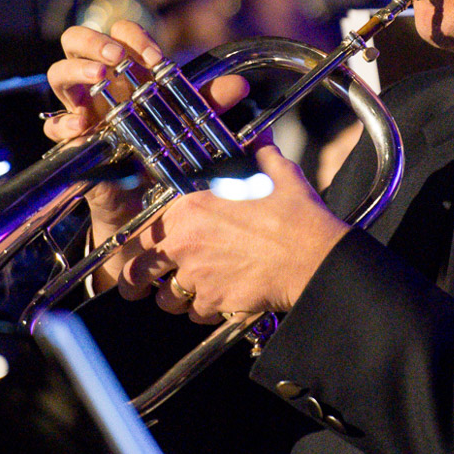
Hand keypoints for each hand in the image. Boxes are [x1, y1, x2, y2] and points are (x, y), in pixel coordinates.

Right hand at [43, 17, 249, 292]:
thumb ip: (209, 104)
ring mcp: (81, 111)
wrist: (143, 205)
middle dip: (92, 42)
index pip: (119, 35)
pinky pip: (55, 126)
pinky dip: (64, 122)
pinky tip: (81, 125)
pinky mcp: (72, 142)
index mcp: (126, 74)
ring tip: (98, 80)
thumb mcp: (188, 126)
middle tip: (114, 59)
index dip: (132, 35)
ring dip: (76, 71)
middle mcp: (99, 86)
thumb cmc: (163, 154)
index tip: (155, 56)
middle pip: (75, 41)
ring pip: (59, 74)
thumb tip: (238, 86)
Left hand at [115, 144, 347, 320]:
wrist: (315, 258)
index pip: (144, 229)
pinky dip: (203, 312)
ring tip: (186, 294)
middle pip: (139, 271)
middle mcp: (186, 243)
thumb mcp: (277, 174)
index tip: (145, 247)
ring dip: (174, 297)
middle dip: (138, 279)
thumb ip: (260, 154)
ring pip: (166, 298)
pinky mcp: (214, 302)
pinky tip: (216, 303)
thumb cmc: (297, 217)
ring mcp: (198, 276)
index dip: (142, 241)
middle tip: (140, 285)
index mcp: (192, 207)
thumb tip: (261, 139)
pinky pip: (196, 314)